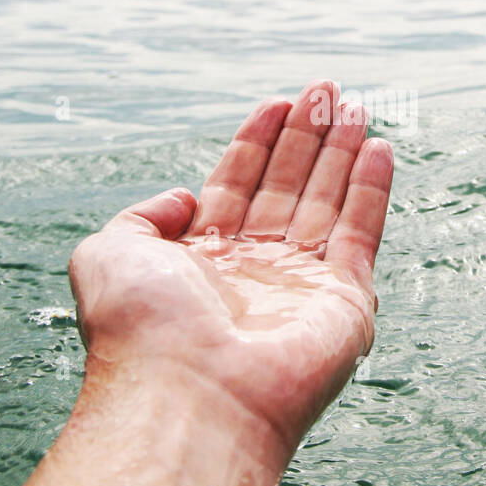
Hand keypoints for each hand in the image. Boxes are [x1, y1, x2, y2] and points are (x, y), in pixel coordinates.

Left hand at [68, 80, 393, 456]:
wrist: (187, 397)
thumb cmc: (140, 330)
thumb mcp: (109, 253)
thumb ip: (142, 216)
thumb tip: (185, 198)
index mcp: (203, 260)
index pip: (237, 184)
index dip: (257, 141)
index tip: (277, 100)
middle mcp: (254, 271)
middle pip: (287, 186)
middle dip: (307, 136)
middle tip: (326, 88)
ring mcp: (302, 286)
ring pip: (328, 202)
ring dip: (342, 151)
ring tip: (354, 104)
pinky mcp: (344, 302)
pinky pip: (362, 233)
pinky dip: (371, 190)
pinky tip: (376, 149)